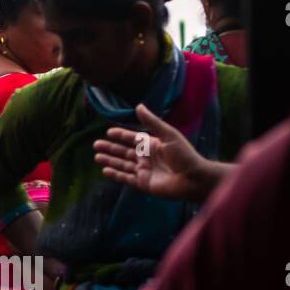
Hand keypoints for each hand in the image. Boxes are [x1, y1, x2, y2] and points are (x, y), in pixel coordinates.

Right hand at [93, 103, 225, 202]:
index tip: (109, 132)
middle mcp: (146, 157)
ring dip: (110, 160)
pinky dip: (116, 174)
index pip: (132, 138)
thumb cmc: (184, 155)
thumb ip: (152, 122)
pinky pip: (126, 178)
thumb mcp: (168, 135)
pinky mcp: (143, 183)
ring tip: (96, 157)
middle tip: (95, 144)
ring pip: (122, 164)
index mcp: (152, 144)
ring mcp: (144, 171)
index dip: (121, 135)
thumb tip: (138, 106)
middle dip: (110, 148)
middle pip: (124, 151)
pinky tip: (105, 171)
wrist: (193, 179)